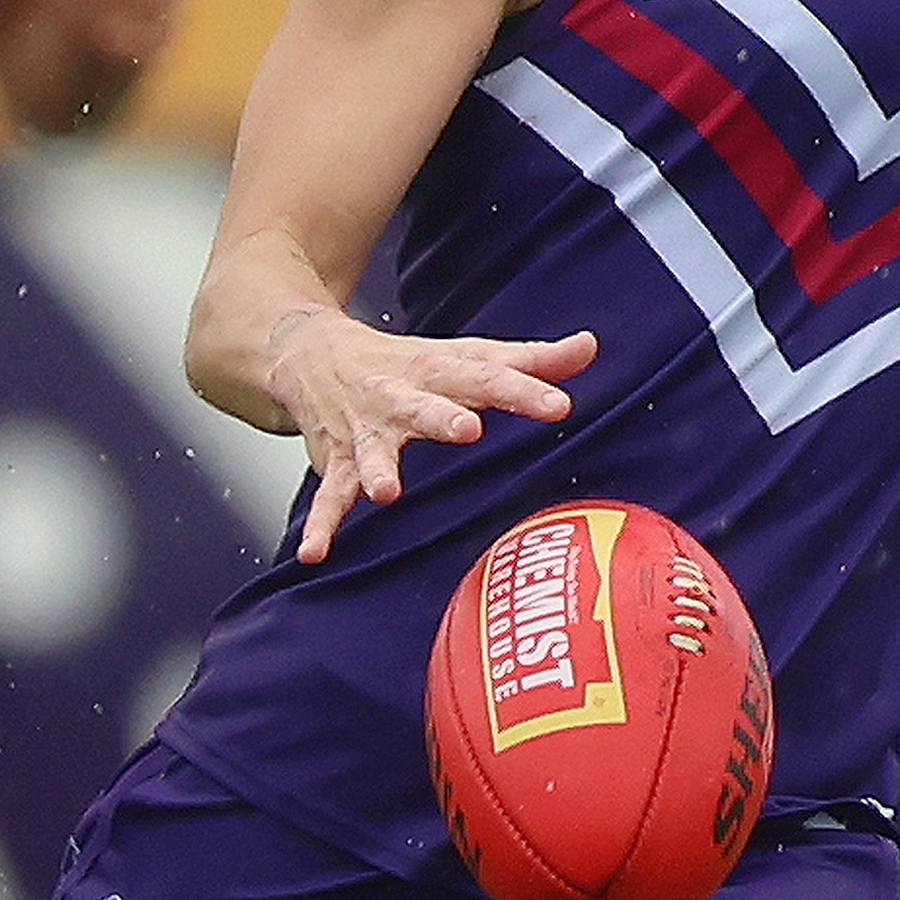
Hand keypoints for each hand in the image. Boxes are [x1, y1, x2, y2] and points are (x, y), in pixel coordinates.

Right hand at [264, 310, 601, 562]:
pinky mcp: (335, 458)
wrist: (311, 352)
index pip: (489, 378)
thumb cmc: (407, 363)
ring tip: (387, 492)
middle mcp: (401, 396)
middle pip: (426, 406)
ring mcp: (365, 429)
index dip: (524, 391)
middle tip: (469, 429)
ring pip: (372, 449)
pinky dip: (321, 523)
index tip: (558, 404)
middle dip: (444, 418)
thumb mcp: (467, 354)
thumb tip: (588, 346)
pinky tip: (315, 552)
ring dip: (378, 468)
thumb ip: (528, 359)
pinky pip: (328, 493)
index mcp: (440, 370)